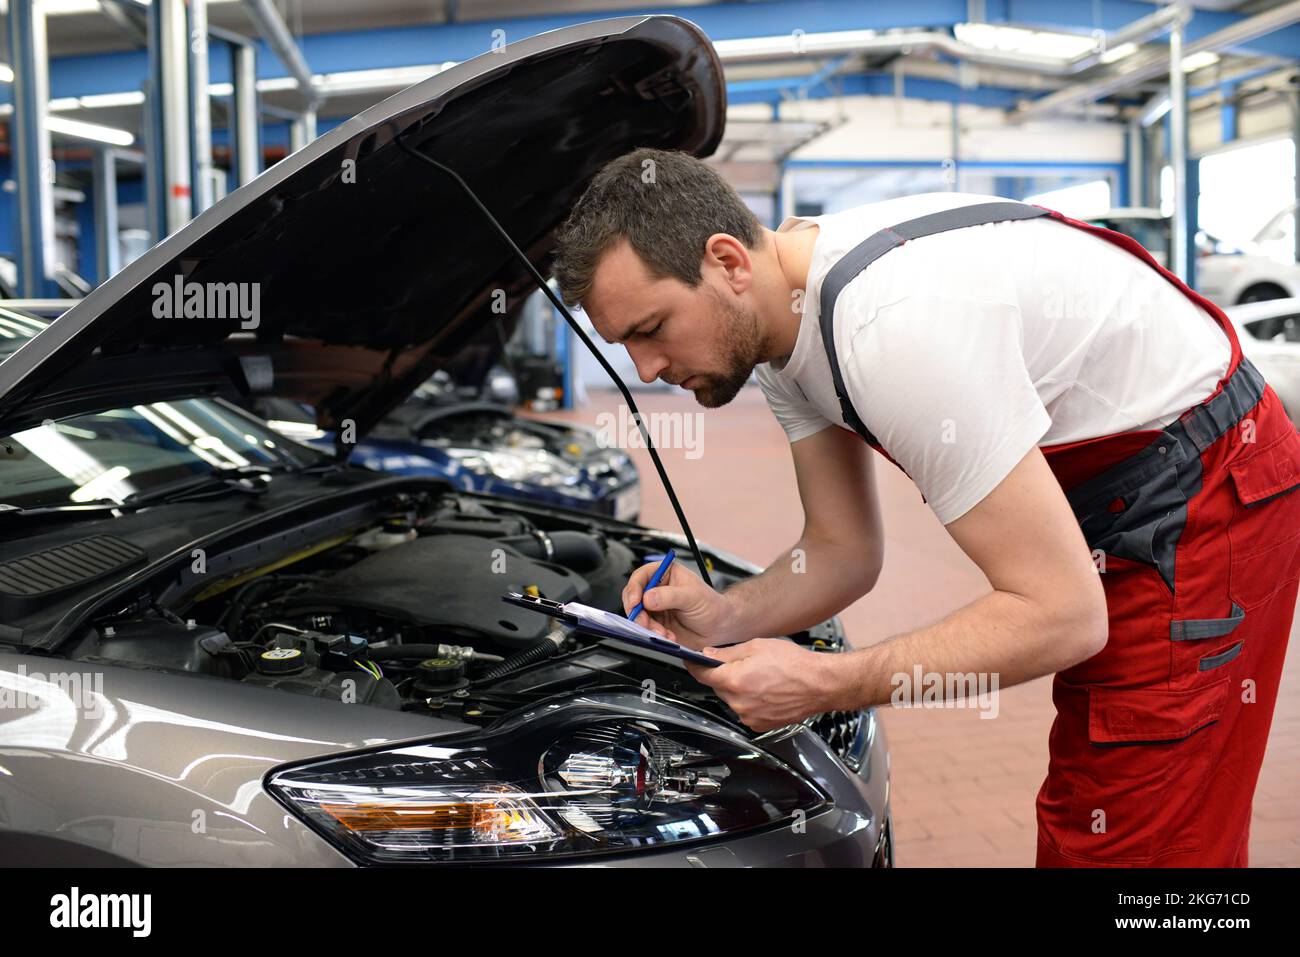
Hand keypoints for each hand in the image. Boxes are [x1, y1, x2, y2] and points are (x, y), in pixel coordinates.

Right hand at [621, 559, 737, 649]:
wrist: (720, 627)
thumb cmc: (712, 605)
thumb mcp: (692, 596)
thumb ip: (670, 596)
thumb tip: (648, 597)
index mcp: (666, 574)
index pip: (641, 576)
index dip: (634, 588)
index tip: (635, 601)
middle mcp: (658, 589)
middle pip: (634, 597)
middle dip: (637, 611)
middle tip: (643, 622)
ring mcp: (656, 607)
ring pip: (638, 615)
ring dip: (647, 626)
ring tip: (662, 633)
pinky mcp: (657, 623)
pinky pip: (646, 628)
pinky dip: (654, 634)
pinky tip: (668, 636)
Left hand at [685, 639, 840, 731]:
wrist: (820, 684)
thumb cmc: (795, 664)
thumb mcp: (758, 646)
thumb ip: (728, 653)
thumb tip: (709, 655)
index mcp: (735, 681)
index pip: (703, 675)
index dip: (696, 666)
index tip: (694, 662)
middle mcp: (739, 703)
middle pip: (719, 687)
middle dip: (725, 675)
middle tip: (743, 664)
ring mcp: (750, 716)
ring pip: (732, 700)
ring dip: (739, 689)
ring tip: (761, 678)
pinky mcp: (760, 725)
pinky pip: (746, 710)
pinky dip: (750, 701)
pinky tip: (766, 691)